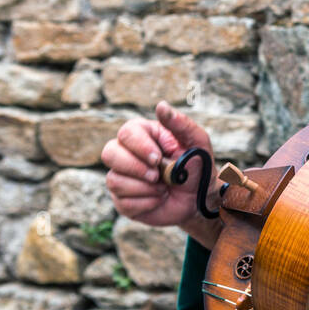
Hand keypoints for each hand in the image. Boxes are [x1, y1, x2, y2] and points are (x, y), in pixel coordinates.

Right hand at [101, 100, 215, 227]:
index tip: (158, 158)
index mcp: (142, 134)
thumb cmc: (197, 166)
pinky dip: (146, 203)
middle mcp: (126, 153)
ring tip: (164, 187)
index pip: (126, 133)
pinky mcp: (122, 200)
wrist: (199, 198)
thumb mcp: (197, 143)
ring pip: (115, 181)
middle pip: (109, 154)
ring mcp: (121, 177)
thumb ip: (181, 124)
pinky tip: (158, 199)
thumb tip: (161, 106)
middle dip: (135, 168)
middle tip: (158, 176)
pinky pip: (122, 203)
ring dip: (146, 188)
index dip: (139, 147)